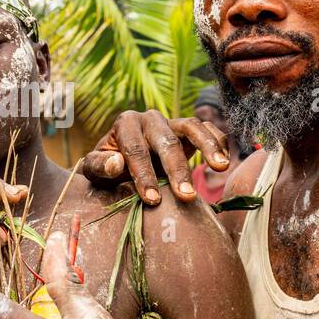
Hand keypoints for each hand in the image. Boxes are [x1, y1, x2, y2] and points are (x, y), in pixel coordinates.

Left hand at [82, 110, 227, 204]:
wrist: (121, 161)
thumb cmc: (108, 168)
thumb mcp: (94, 170)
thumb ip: (99, 166)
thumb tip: (115, 164)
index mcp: (125, 124)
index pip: (135, 149)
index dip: (143, 174)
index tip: (152, 199)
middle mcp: (150, 118)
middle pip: (166, 140)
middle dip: (176, 169)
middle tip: (186, 196)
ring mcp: (172, 121)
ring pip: (192, 127)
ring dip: (207, 147)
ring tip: (219, 167)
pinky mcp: (189, 130)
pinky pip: (208, 128)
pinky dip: (218, 141)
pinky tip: (224, 162)